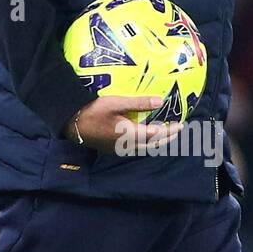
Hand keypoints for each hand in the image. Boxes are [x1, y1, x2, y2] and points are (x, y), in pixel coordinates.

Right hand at [63, 96, 183, 155]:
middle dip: (167, 138)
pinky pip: (136, 148)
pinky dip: (146, 143)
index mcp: (129, 135)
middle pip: (153, 145)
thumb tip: (160, 101)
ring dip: (157, 142)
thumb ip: (139, 103)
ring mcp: (119, 150)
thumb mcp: (116, 103)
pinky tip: (147, 136)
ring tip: (166, 134)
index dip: (169, 130)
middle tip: (178, 130)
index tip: (181, 124)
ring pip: (145, 149)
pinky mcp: (113, 149)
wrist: (71, 123)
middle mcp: (126, 146)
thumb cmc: (93, 110)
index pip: (155, 135)